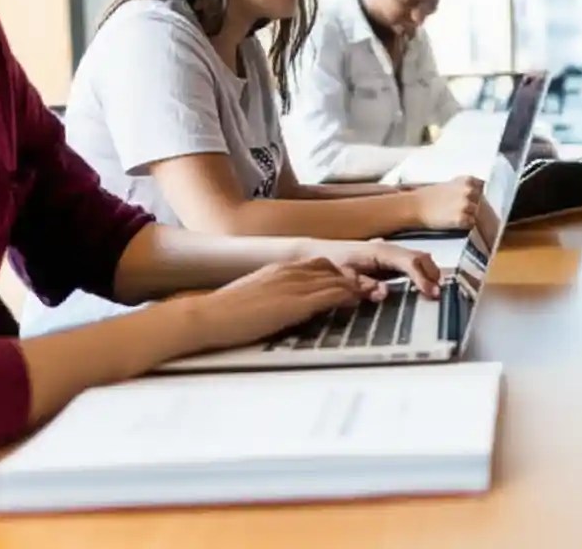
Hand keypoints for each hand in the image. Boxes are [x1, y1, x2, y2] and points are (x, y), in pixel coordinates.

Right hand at [189, 258, 381, 351]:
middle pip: (334, 269)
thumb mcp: (254, 298)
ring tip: (374, 294)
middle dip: (355, 278)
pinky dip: (349, 295)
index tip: (355, 279)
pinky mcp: (296, 301)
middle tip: (371, 287)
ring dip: (359, 287)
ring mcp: (294, 284)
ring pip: (338, 279)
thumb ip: (275, 296)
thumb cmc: (223, 313)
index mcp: (279, 269)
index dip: (340, 272)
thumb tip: (284, 306)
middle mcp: (290, 271)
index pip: (319, 264)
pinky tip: (359, 301)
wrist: (206, 316)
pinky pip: (332, 293)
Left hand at [298, 239, 441, 298]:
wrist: (317, 252)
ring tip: (434, 291)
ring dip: (429, 273)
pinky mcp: (388, 257)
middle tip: (438, 295)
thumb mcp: (343, 277)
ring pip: (418, 258)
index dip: (421, 277)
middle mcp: (387, 248)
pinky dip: (421, 271)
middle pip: (419, 257)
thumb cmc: (330, 263)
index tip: (430, 292)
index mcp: (378, 251)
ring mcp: (389, 250)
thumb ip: (363, 286)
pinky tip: (424, 284)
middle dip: (431, 275)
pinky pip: (411, 262)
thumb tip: (384, 292)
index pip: (408, 262)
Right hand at [411, 176, 482, 229]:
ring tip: (455, 215)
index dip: (476, 193)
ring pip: (477, 213)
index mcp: (466, 180)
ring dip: (469, 215)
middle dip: (473, 205)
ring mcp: (466, 205)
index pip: (482, 186)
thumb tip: (473, 192)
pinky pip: (471, 224)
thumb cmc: (427, 196)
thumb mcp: (449, 184)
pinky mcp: (462, 219)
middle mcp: (468, 191)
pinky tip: (455, 222)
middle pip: (480, 200)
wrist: (414, 207)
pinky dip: (465, 224)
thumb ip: (463, 187)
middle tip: (460, 209)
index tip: (471, 197)